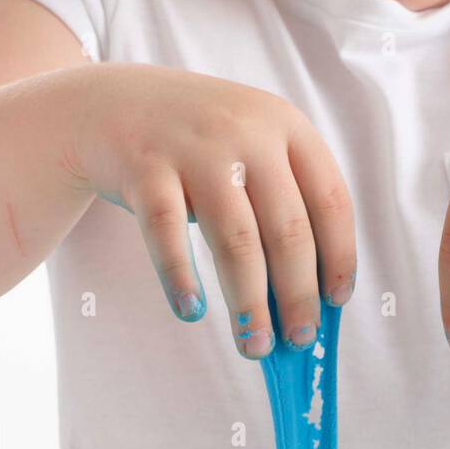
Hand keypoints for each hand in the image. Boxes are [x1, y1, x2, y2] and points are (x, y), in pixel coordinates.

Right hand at [69, 64, 356, 356]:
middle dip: (297, 296)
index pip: (331, 200)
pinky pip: (167, 233)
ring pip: (235, 240)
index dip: (340, 257)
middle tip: (299, 340)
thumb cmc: (198, 146)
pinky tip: (192, 311)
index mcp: (286, 126)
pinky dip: (181, 277)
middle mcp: (246, 132)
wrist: (109, 104)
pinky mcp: (144, 166)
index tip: (336, 302)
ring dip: (248, 304)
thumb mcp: (252, 148)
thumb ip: (283, 204)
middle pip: (287, 230)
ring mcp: (194, 147)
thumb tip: (306, 297)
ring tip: (254, 345)